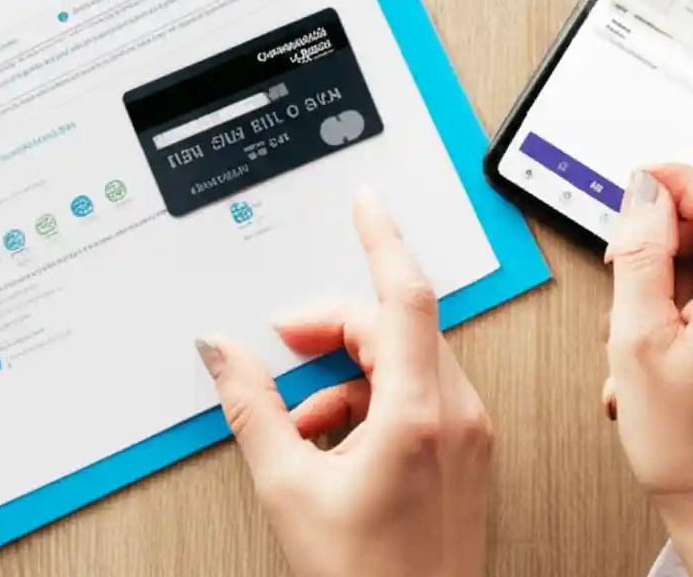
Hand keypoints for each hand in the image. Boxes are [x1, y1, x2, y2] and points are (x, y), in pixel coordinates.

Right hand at [196, 188, 492, 576]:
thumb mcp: (289, 489)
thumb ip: (252, 408)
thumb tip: (222, 353)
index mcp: (419, 414)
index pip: (405, 296)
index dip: (382, 239)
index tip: (366, 203)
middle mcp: (457, 414)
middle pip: (401, 325)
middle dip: (338, 323)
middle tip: (285, 337)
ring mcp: (470, 432)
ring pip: (410, 358)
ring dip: (351, 368)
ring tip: (304, 418)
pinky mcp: (469, 449)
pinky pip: (422, 392)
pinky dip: (374, 398)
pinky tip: (335, 437)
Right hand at [603, 166, 692, 576]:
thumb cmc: (686, 445)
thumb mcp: (638, 336)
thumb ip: (640, 253)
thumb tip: (644, 195)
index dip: (672, 182)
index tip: (637, 183)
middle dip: (661, 250)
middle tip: (622, 281)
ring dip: (668, 292)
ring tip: (636, 342)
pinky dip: (689, 316)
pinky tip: (658, 356)